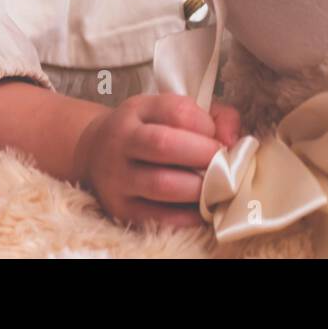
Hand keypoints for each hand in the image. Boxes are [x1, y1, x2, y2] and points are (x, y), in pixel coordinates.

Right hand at [72, 93, 240, 229]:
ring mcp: (118, 178)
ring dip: (198, 188)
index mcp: (137, 111)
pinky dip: (188, 216)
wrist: (94, 152)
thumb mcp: (171, 110)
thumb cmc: (148, 129)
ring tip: (215, 187)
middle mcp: (121, 141)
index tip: (216, 136)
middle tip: (224, 164)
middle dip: (204, 155)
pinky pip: (159, 217)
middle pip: (163, 144)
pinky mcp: (121, 210)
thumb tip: (233, 141)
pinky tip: (202, 208)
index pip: (176, 111)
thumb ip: (213, 116)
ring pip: (161, 184)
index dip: (205, 124)